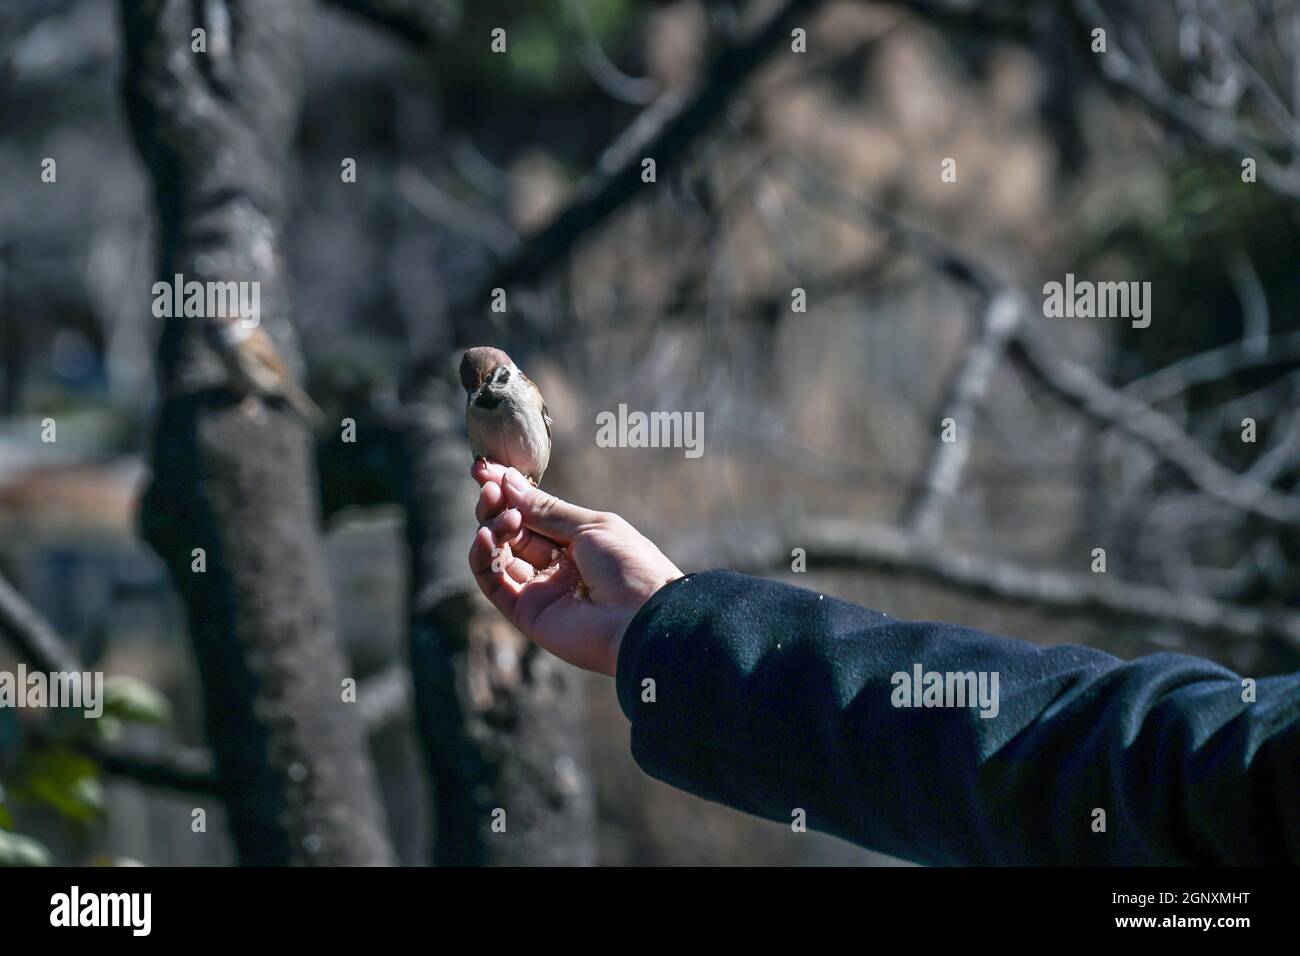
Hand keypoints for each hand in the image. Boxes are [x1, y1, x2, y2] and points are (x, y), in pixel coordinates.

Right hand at [469, 461, 683, 675]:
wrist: (641, 617)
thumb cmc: (628, 565)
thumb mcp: (589, 526)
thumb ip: (545, 509)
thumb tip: (507, 481)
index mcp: (577, 542)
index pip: (532, 513)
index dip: (509, 492)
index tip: (486, 469)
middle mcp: (555, 565)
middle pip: (512, 531)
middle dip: (498, 506)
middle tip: (489, 488)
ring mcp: (539, 589)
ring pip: (499, 555)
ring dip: (492, 529)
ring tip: (505, 517)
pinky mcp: (526, 612)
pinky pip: (493, 583)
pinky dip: (482, 557)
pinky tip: (485, 536)